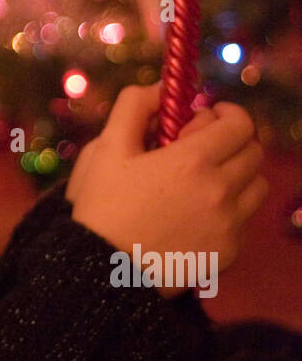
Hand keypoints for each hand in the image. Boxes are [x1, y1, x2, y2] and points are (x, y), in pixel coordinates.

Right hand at [66, 83, 267, 294]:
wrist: (103, 273)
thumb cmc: (102, 207)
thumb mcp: (107, 148)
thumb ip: (134, 106)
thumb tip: (161, 88)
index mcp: (193, 160)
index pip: (239, 123)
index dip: (226, 113)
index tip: (206, 116)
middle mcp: (220, 191)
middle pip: (253, 152)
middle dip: (232, 141)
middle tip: (202, 146)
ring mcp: (229, 224)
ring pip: (256, 186)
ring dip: (238, 174)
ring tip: (206, 180)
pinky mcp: (228, 251)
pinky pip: (245, 220)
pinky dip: (230, 209)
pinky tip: (198, 212)